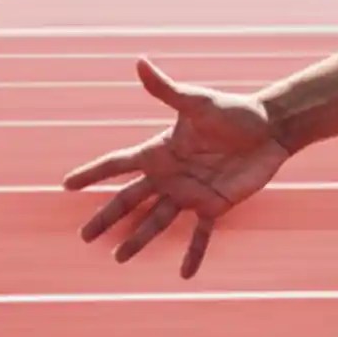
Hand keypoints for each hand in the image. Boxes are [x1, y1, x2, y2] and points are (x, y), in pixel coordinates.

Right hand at [63, 58, 292, 277]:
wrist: (269, 127)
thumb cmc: (232, 111)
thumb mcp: (196, 101)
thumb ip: (166, 90)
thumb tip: (139, 62)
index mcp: (159, 151)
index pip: (117, 164)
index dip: (92, 174)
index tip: (67, 185)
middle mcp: (169, 175)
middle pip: (129, 200)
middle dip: (107, 218)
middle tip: (85, 236)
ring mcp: (190, 193)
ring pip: (156, 222)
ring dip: (138, 240)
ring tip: (119, 258)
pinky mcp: (214, 206)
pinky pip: (201, 235)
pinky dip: (193, 254)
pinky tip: (184, 274)